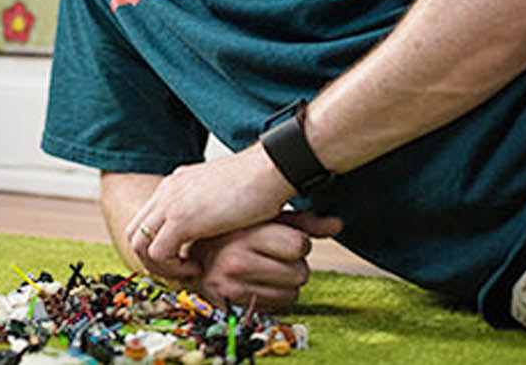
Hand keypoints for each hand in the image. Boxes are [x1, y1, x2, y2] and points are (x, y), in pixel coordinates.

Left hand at [127, 144, 295, 276]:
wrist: (270, 169)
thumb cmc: (261, 184)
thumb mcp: (224, 195)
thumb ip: (210, 210)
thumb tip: (216, 230)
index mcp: (176, 184)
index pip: (147, 219)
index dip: (159, 244)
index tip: (185, 259)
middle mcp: (167, 191)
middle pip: (135, 231)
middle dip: (152, 258)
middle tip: (182, 270)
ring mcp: (170, 203)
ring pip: (138, 243)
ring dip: (161, 265)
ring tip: (192, 271)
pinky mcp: (181, 218)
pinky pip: (157, 253)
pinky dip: (173, 267)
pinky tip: (199, 267)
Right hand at [187, 211, 342, 310]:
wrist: (188, 247)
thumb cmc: (233, 230)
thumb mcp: (263, 218)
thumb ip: (302, 222)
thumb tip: (338, 223)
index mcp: (245, 232)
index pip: (299, 245)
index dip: (295, 243)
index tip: (278, 239)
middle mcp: (236, 259)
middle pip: (300, 273)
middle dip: (292, 266)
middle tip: (270, 257)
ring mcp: (231, 283)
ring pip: (291, 294)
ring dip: (284, 285)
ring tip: (262, 270)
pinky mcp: (229, 302)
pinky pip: (275, 308)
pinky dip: (272, 299)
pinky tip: (255, 284)